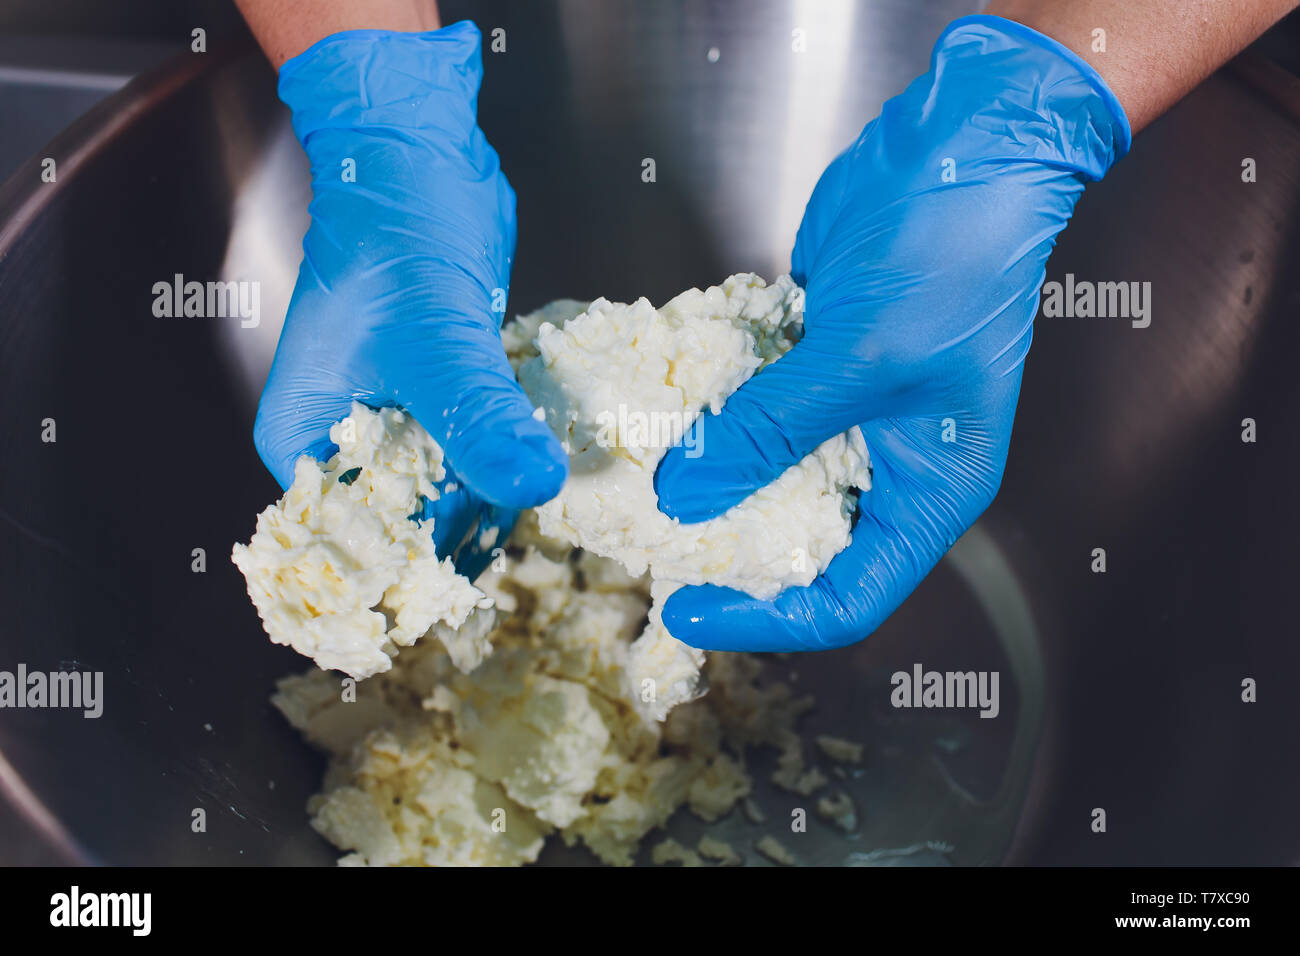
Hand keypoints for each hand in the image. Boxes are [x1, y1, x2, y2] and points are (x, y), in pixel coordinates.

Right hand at [254, 23, 566, 578]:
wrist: (423, 159)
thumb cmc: (395, 235)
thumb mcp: (435, 339)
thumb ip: (476, 417)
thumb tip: (531, 485)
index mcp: (307, 442)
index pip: (350, 543)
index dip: (408, 572)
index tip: (470, 592)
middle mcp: (347, 440)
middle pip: (406, 526)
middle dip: (463, 535)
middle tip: (522, 526)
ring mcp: (398, 420)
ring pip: (451, 491)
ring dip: (495, 493)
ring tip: (542, 488)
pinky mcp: (444, 399)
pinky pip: (478, 450)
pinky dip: (507, 457)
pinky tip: (545, 461)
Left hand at [654, 15, 1129, 650]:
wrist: (962, 154)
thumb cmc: (951, 257)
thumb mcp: (860, 357)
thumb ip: (769, 430)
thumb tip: (685, 492)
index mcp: (929, 492)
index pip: (849, 597)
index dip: (768, 618)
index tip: (689, 607)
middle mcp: (888, 467)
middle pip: (801, 548)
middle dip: (729, 554)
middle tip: (652, 549)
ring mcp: (846, 416)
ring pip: (767, 479)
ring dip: (711, 481)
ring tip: (642, 486)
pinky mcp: (810, 367)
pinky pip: (751, 413)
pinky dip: (711, 417)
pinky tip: (661, 416)